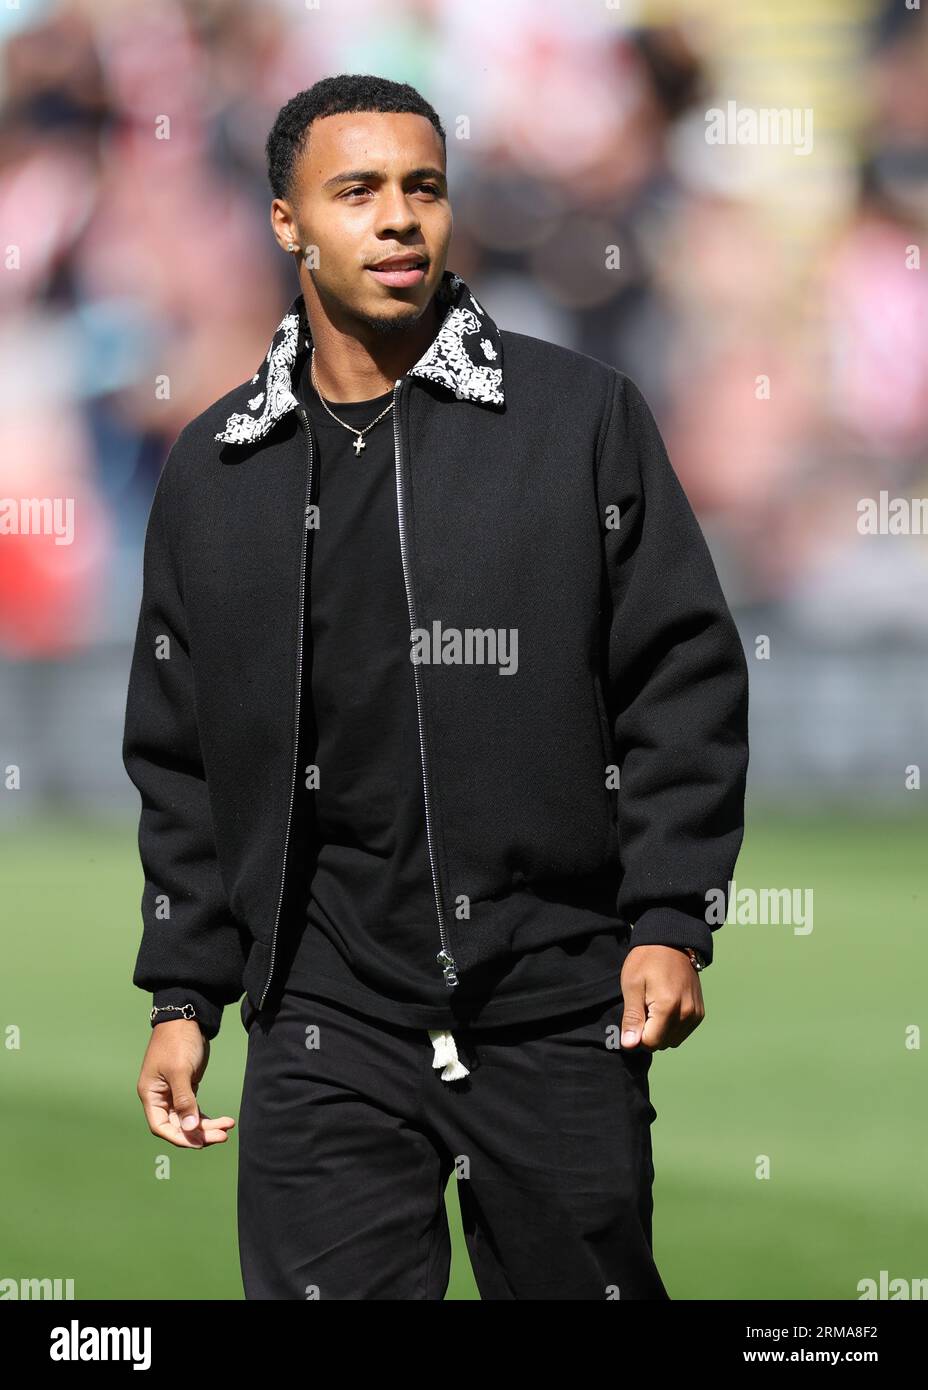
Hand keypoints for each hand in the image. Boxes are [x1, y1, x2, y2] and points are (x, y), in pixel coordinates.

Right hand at [137, 1021, 235, 1148]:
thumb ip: (184, 1100)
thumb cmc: (177, 1041)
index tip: (200, 1143)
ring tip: (227, 1128)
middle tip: (222, 1136)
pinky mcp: (186, 1086)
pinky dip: (207, 1116)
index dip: (179, 1137)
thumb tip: (190, 1128)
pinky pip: (194, 1109)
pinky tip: (223, 1121)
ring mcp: (173, 1092)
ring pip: (188, 1118)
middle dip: (199, 1133)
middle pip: (177, 1125)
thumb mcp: (180, 1070)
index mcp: (151, 1094)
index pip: (161, 1126)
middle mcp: (160, 1096)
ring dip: (207, 1126)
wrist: (187, 1018)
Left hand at [619, 944, 704, 1051]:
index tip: (633, 1015)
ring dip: (660, 1031)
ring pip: (672, 1041)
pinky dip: (671, 1027)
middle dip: (648, 1032)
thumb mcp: (632, 985)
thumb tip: (629, 1046)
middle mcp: (687, 1013)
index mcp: (668, 1007)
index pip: (650, 1042)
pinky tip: (665, 1007)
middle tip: (643, 1007)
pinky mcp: (699, 1013)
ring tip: (653, 1005)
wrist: (671, 942)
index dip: (636, 1034)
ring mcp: (695, 1014)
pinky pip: (682, 1032)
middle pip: (662, 1044)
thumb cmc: (646, 960)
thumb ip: (632, 1018)